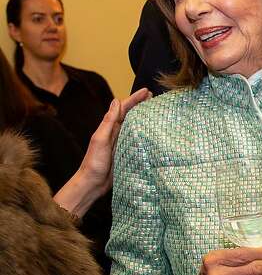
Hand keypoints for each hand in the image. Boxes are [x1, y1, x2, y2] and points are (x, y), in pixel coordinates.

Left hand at [54, 88, 151, 216]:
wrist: (93, 183)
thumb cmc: (94, 162)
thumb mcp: (100, 139)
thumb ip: (108, 121)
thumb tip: (115, 101)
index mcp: (109, 127)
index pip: (123, 108)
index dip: (134, 99)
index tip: (147, 91)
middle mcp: (116, 133)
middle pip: (130, 114)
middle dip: (140, 104)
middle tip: (154, 97)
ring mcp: (122, 143)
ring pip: (135, 126)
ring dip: (144, 117)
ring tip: (155, 110)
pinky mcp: (127, 153)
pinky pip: (138, 139)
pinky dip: (145, 133)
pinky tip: (153, 133)